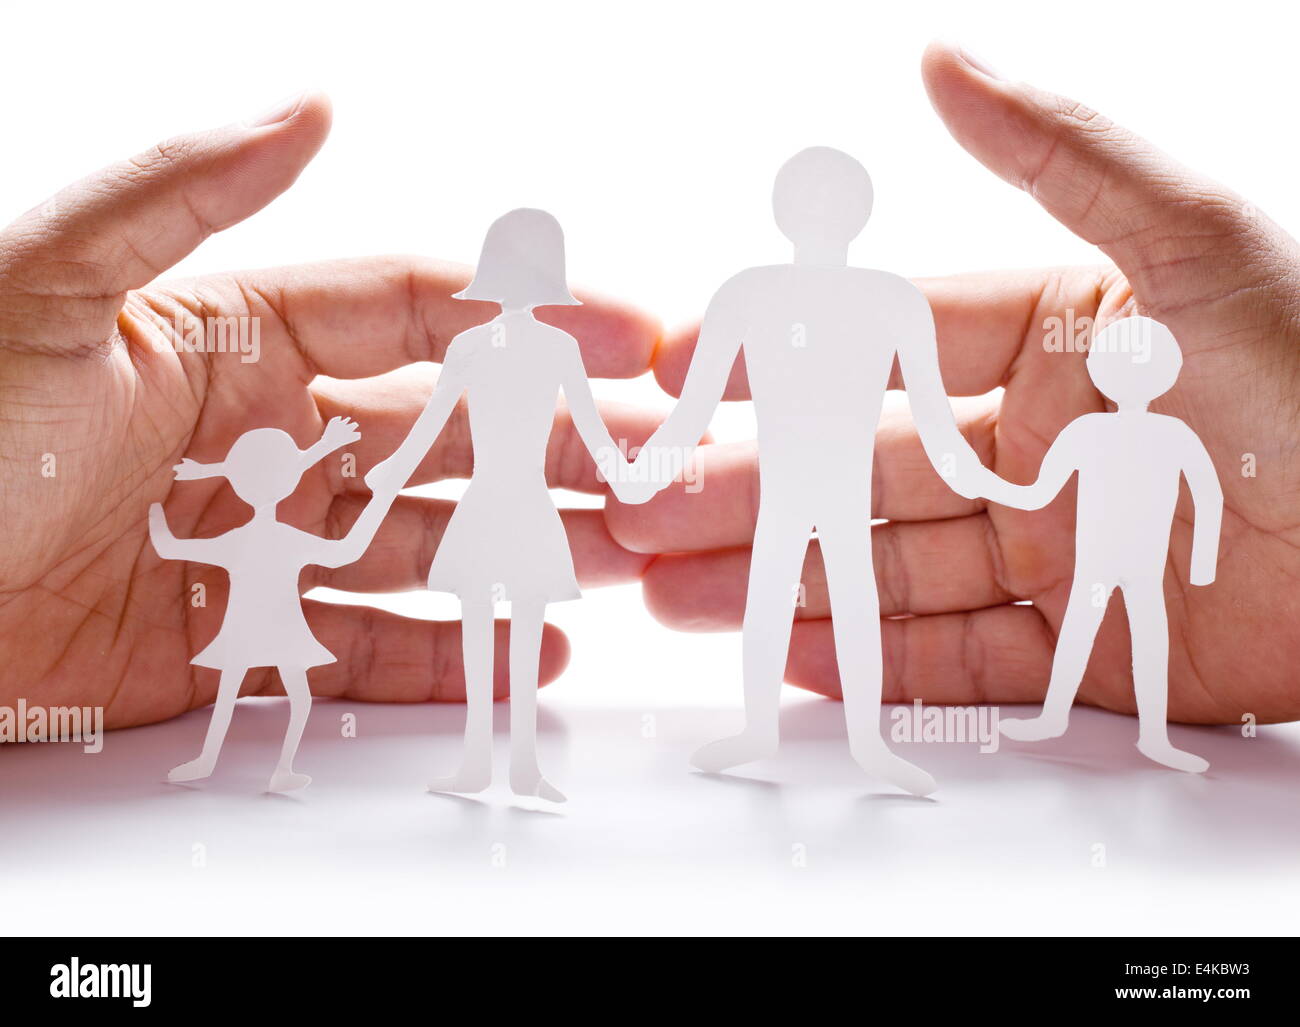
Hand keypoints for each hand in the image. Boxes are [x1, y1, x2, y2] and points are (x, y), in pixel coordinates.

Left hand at [0, 93, 660, 728]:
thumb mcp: (40, 283)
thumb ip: (180, 191)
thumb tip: (310, 106)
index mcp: (237, 340)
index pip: (415, 312)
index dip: (528, 313)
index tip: (629, 332)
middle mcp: (268, 442)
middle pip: (449, 435)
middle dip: (559, 443)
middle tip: (657, 458)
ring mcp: (262, 549)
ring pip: (428, 544)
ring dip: (529, 549)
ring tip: (624, 552)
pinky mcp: (239, 647)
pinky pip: (366, 649)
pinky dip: (450, 657)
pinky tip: (527, 651)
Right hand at [606, 42, 1299, 724]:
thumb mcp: (1202, 243)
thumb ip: (1063, 154)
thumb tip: (941, 60)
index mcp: (1052, 341)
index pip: (882, 347)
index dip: (782, 361)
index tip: (688, 370)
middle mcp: (1039, 447)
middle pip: (862, 472)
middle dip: (746, 493)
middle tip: (644, 510)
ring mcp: (1055, 552)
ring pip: (889, 569)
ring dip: (779, 580)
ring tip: (674, 590)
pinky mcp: (1084, 650)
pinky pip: (957, 659)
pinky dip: (871, 662)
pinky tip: (786, 653)